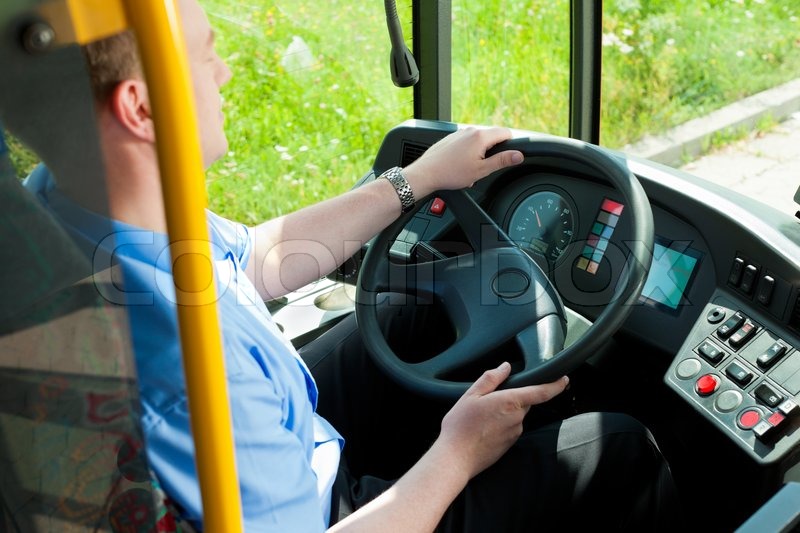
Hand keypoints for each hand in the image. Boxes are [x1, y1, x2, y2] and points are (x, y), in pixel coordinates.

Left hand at [402, 126, 523, 198]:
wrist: (427, 173)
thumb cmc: (450, 173)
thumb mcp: (481, 170)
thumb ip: (502, 161)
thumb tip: (518, 155)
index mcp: (480, 136)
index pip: (506, 132)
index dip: (510, 145)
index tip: (507, 156)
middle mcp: (470, 130)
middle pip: (492, 137)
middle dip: (492, 152)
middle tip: (484, 167)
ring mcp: (459, 133)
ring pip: (479, 141)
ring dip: (480, 154)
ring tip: (470, 169)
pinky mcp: (452, 138)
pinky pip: (467, 143)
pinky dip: (468, 153)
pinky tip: (461, 165)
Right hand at [436, 362, 568, 479]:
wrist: (456, 457)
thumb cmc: (460, 426)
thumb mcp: (471, 395)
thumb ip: (491, 378)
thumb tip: (505, 367)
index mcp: (510, 402)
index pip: (541, 392)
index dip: (555, 385)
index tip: (563, 379)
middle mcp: (517, 418)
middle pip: (524, 402)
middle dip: (512, 397)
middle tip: (490, 399)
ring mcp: (515, 433)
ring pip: (516, 415)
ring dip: (504, 412)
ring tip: (481, 416)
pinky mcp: (510, 444)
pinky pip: (510, 427)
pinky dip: (500, 424)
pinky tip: (484, 427)